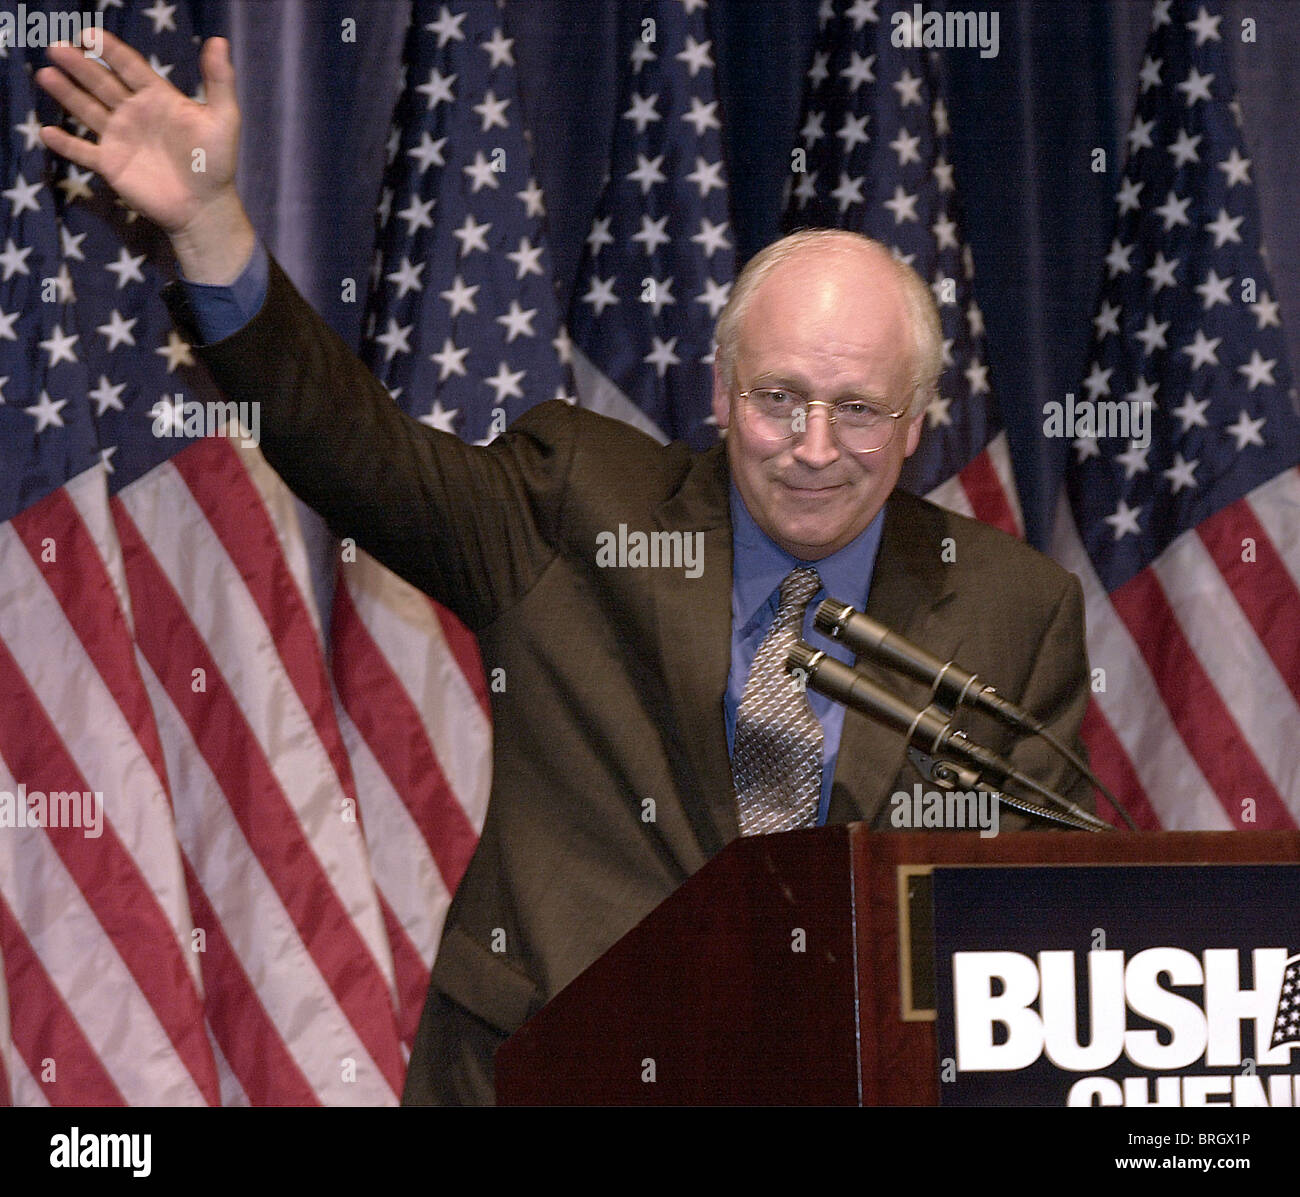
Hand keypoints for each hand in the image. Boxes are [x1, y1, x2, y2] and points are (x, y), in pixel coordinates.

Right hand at [36, 31, 253, 283]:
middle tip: (57, 48)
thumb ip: (219, 80)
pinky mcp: (111, 165)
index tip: (89, 34)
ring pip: (87, 110)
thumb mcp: (223, 119)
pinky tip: (47, 132)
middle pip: (102, 83)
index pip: (129, 66)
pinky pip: (83, 152)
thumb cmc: (216, 163)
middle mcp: (134, 113)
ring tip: (46, 75)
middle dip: (79, 65)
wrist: (205, 207)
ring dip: (66, 94)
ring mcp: (120, 138)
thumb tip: (219, 41)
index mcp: (157, 97)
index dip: (109, 50)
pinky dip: (65, 144)